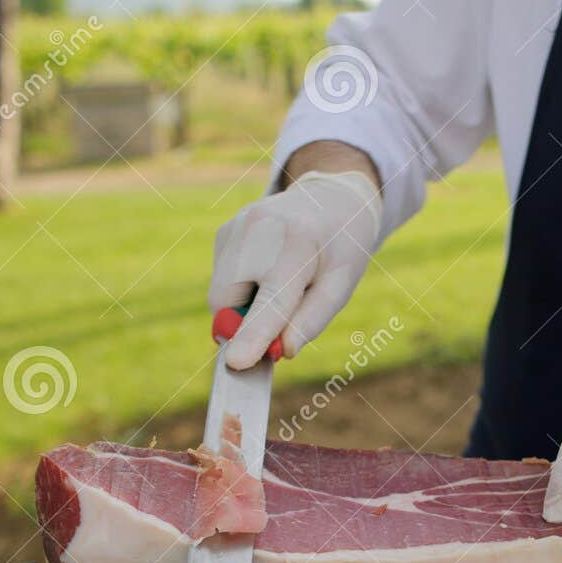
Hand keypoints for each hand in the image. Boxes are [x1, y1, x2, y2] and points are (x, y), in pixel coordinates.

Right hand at [209, 169, 381, 368]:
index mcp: (297, 244)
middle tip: (281, 321)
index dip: (253, 334)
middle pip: (228, 301)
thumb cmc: (340, 248)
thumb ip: (311, 320)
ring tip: (281, 283)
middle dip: (246, 324)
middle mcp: (258, 229)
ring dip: (245, 305)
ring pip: (220, 294)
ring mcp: (235, 227)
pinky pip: (222, 279)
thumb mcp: (341, 285)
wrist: (330, 199)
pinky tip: (267, 270)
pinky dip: (241, 287)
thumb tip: (280, 351)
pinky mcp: (224, 231)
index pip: (271, 300)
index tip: (237, 362)